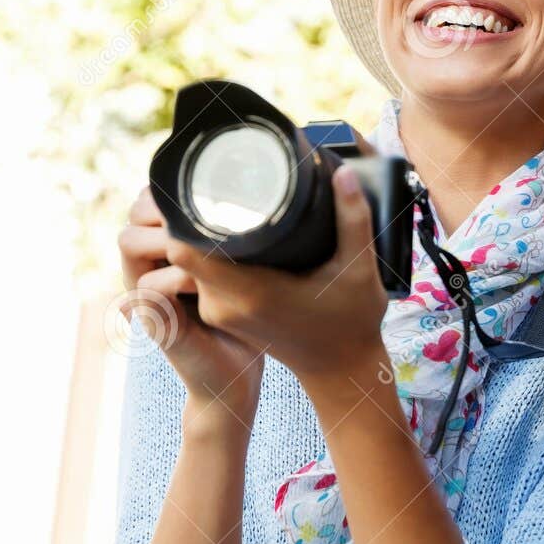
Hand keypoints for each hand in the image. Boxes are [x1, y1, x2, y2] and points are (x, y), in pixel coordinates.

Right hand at [118, 185, 264, 413]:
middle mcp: (145, 269)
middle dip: (166, 210)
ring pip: (129, 241)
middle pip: (133, 213)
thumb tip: (263, 192)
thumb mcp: (241, 269)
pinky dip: (178, 276)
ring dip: (169, 237)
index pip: (146, 200)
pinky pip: (149, 284)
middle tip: (207, 221)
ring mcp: (143, 294)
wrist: (236, 379)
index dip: (170, 190)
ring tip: (207, 248)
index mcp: (162, 253)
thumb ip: (236, 237)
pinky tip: (207, 279)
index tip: (214, 198)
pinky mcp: (152, 321)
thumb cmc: (245, 319)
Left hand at [166, 164, 388, 391]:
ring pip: (190, 262)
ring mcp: (220, 311)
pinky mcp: (223, 313)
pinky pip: (200, 275)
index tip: (201, 185)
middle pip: (183, 250)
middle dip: (192, 218)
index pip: (185, 248)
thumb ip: (353, 219)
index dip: (183, 215)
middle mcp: (224, 305)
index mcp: (250, 293)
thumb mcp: (360, 270)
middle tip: (215, 184)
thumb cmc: (352, 323)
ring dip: (199, 236)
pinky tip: (232, 233)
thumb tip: (342, 173)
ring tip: (225, 204)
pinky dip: (209, 255)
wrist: (340, 370)